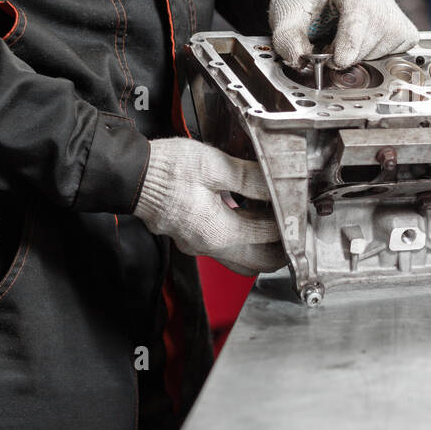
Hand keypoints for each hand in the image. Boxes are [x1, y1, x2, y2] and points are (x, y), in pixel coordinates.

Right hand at [133, 138, 285, 275]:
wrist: (130, 175)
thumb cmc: (165, 170)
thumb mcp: (214, 166)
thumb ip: (249, 177)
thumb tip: (277, 183)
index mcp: (219, 232)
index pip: (268, 235)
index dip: (288, 222)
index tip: (300, 208)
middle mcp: (209, 246)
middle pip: (258, 263)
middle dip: (281, 249)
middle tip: (294, 228)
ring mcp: (198, 244)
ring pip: (241, 259)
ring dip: (261, 246)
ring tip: (274, 219)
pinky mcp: (190, 236)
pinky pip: (224, 246)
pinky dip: (242, 236)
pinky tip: (247, 213)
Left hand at [268, 0, 418, 68]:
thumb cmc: (302, 0)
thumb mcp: (285, 16)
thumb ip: (288, 39)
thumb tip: (300, 61)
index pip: (358, 14)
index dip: (349, 43)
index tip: (338, 63)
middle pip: (372, 36)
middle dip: (349, 54)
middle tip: (329, 48)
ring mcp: (392, 8)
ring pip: (387, 48)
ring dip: (362, 57)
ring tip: (344, 44)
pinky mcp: (402, 25)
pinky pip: (400, 50)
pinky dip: (381, 56)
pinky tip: (363, 46)